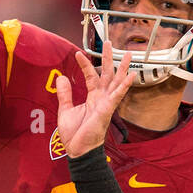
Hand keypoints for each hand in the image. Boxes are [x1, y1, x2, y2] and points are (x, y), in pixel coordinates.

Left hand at [55, 43, 134, 157]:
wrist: (78, 150)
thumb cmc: (74, 134)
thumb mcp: (65, 110)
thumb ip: (65, 94)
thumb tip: (61, 77)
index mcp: (93, 98)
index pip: (91, 76)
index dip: (85, 64)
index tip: (78, 53)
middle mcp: (102, 98)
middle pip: (107, 74)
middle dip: (108, 58)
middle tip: (110, 42)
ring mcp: (107, 103)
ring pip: (116, 81)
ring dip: (122, 67)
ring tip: (128, 54)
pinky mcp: (107, 110)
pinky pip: (117, 95)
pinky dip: (124, 85)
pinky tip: (131, 75)